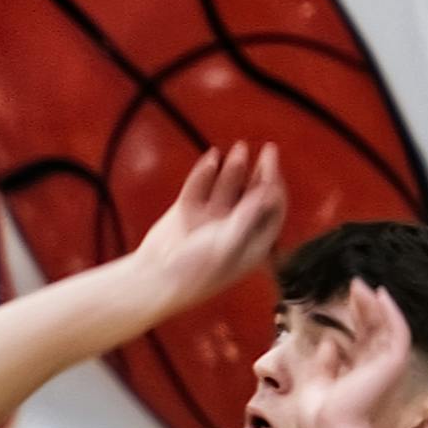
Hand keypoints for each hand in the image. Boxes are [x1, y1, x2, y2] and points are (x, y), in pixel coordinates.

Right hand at [130, 139, 284, 315]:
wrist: (152, 279)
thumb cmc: (194, 271)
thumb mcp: (226, 245)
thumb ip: (247, 218)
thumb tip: (269, 192)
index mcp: (251, 244)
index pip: (272, 211)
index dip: (275, 187)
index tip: (273, 167)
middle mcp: (234, 230)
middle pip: (254, 196)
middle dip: (261, 173)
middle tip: (269, 150)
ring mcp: (211, 219)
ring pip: (228, 188)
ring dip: (235, 169)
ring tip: (239, 149)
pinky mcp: (188, 210)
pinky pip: (200, 187)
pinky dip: (206, 173)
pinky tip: (212, 157)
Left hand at [272, 277, 413, 427]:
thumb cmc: (320, 416)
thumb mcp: (318, 381)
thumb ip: (326, 362)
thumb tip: (329, 341)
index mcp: (361, 374)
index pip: (363, 339)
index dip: (357, 318)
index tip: (347, 299)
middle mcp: (377, 369)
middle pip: (374, 329)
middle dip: (365, 306)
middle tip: (355, 284)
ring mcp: (386, 366)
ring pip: (386, 326)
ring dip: (376, 304)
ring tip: (362, 285)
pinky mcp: (393, 363)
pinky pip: (397, 331)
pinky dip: (392, 312)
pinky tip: (381, 295)